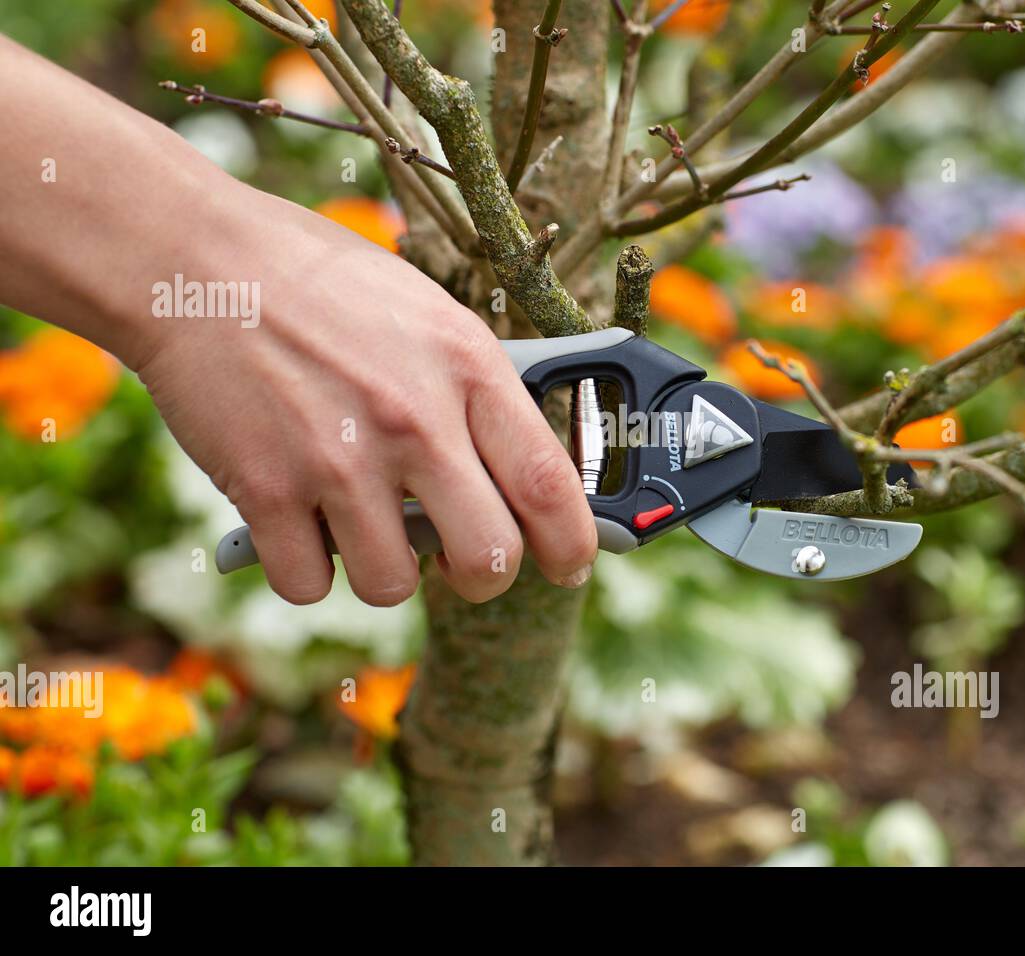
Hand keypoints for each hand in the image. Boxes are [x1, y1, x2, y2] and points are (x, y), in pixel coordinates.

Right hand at [136, 189, 596, 605]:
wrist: (196, 260)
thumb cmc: (321, 286)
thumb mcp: (429, 316)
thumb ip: (479, 392)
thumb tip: (525, 470)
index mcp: (467, 370)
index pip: (549, 485)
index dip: (572, 544)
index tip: (568, 565)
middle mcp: (414, 420)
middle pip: (490, 559)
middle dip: (483, 577)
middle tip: (460, 560)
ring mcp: (339, 460)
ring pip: (392, 586)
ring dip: (381, 569)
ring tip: (359, 516)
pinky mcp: (266, 490)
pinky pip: (308, 585)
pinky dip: (306, 567)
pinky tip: (301, 516)